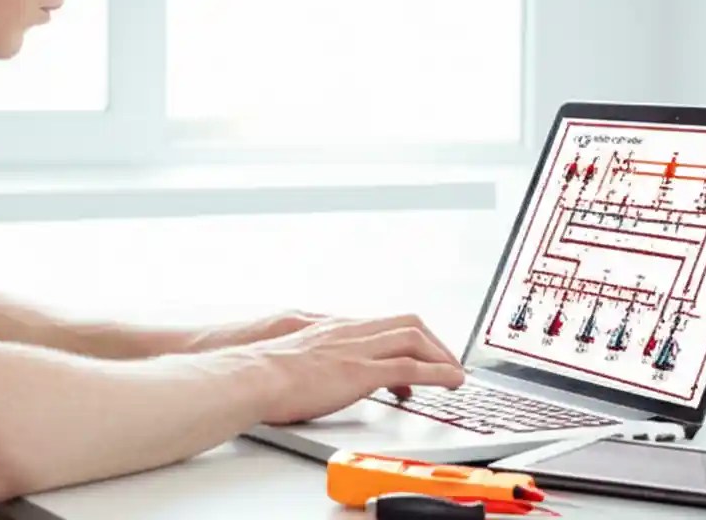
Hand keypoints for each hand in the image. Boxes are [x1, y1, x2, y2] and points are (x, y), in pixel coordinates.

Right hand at [192, 309, 461, 399]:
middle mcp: (349, 331)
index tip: (417, 355)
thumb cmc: (260, 371)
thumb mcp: (290, 352)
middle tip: (445, 363)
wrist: (249, 375)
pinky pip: (411, 366)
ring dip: (442, 356)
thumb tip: (320, 372)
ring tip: (456, 376)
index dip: (407, 337)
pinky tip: (452, 382)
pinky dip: (438, 372)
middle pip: (406, 323)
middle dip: (433, 342)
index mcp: (333, 327)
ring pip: (414, 338)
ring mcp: (356, 348)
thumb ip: (311, 356)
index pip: (381, 324)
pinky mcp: (360, 370)